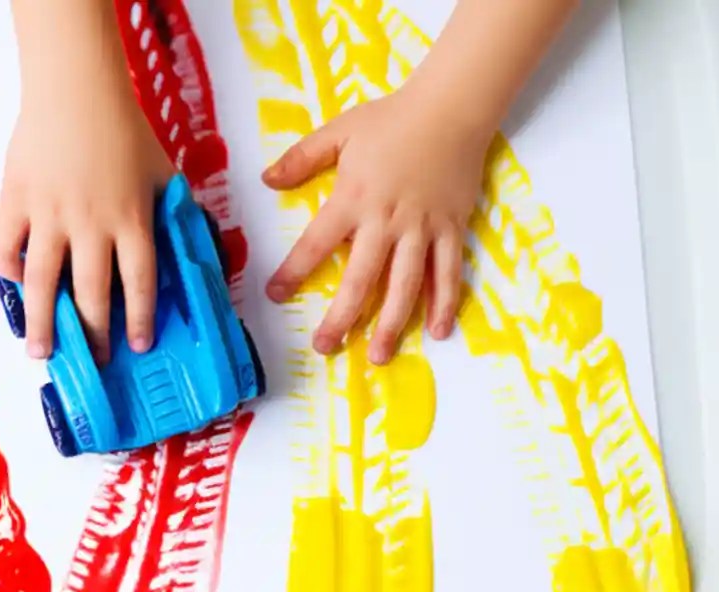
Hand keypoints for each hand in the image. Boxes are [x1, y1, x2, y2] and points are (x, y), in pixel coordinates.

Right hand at [0, 53, 174, 363]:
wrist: (76, 89)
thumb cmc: (124, 130)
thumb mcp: (164, 173)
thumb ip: (178, 214)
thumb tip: (203, 249)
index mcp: (132, 218)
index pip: (137, 282)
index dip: (137, 319)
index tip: (136, 346)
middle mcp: (91, 223)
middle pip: (90, 293)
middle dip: (93, 334)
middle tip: (93, 362)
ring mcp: (49, 213)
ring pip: (41, 282)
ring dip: (41, 323)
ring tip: (40, 352)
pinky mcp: (15, 199)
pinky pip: (5, 246)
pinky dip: (8, 270)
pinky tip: (15, 286)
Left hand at [262, 84, 491, 363]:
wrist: (451, 107)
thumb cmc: (391, 119)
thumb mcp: (339, 131)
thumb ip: (301, 158)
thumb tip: (266, 180)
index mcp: (353, 198)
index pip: (315, 244)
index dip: (293, 272)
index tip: (275, 295)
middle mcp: (386, 221)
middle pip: (360, 279)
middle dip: (341, 318)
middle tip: (325, 348)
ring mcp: (422, 229)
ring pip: (406, 286)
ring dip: (393, 324)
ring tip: (378, 357)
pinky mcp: (452, 229)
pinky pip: (448, 273)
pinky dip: (445, 303)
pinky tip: (438, 332)